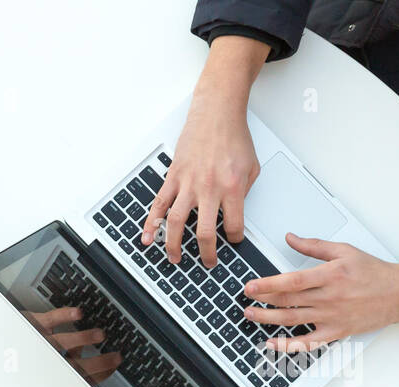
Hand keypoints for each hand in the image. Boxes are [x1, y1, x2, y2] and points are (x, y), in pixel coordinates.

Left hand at [28, 306, 122, 382]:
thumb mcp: (43, 369)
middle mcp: (47, 361)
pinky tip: (78, 313)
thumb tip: (85, 356)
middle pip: (77, 365)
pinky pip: (51, 320)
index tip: (115, 365)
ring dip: (83, 338)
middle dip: (99, 362)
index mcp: (53, 373)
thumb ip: (65, 364)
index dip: (101, 373)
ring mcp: (40, 342)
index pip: (82, 377)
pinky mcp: (34, 325)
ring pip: (64, 343)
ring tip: (100, 335)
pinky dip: (65, 315)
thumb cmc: (22, 356)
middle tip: (115, 356)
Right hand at [143, 75, 259, 266]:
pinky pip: (159, 204)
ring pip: (176, 223)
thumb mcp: (251, 166)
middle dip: (206, 253)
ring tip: (175, 258)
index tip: (233, 242)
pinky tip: (147, 237)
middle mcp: (209, 188)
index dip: (234, 238)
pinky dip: (151, 223)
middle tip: (208, 262)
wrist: (217, 113)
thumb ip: (243, 192)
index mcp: (232, 187)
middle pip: (204, 232)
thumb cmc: (233, 136)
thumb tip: (232, 212)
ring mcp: (188, 183)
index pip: (234, 225)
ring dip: (174, 245)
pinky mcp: (174, 176)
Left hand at [243, 236, 398, 350]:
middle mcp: (329, 297)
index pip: (291, 281)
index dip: (267, 284)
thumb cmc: (374, 271)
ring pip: (292, 320)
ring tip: (250, 315)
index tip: (250, 285)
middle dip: (262, 300)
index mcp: (330, 275)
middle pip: (287, 301)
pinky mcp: (336, 332)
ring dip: (267, 319)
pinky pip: (307, 342)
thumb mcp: (345, 251)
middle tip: (246, 299)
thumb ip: (314, 246)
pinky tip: (271, 343)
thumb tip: (289, 238)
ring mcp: (332, 316)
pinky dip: (288, 345)